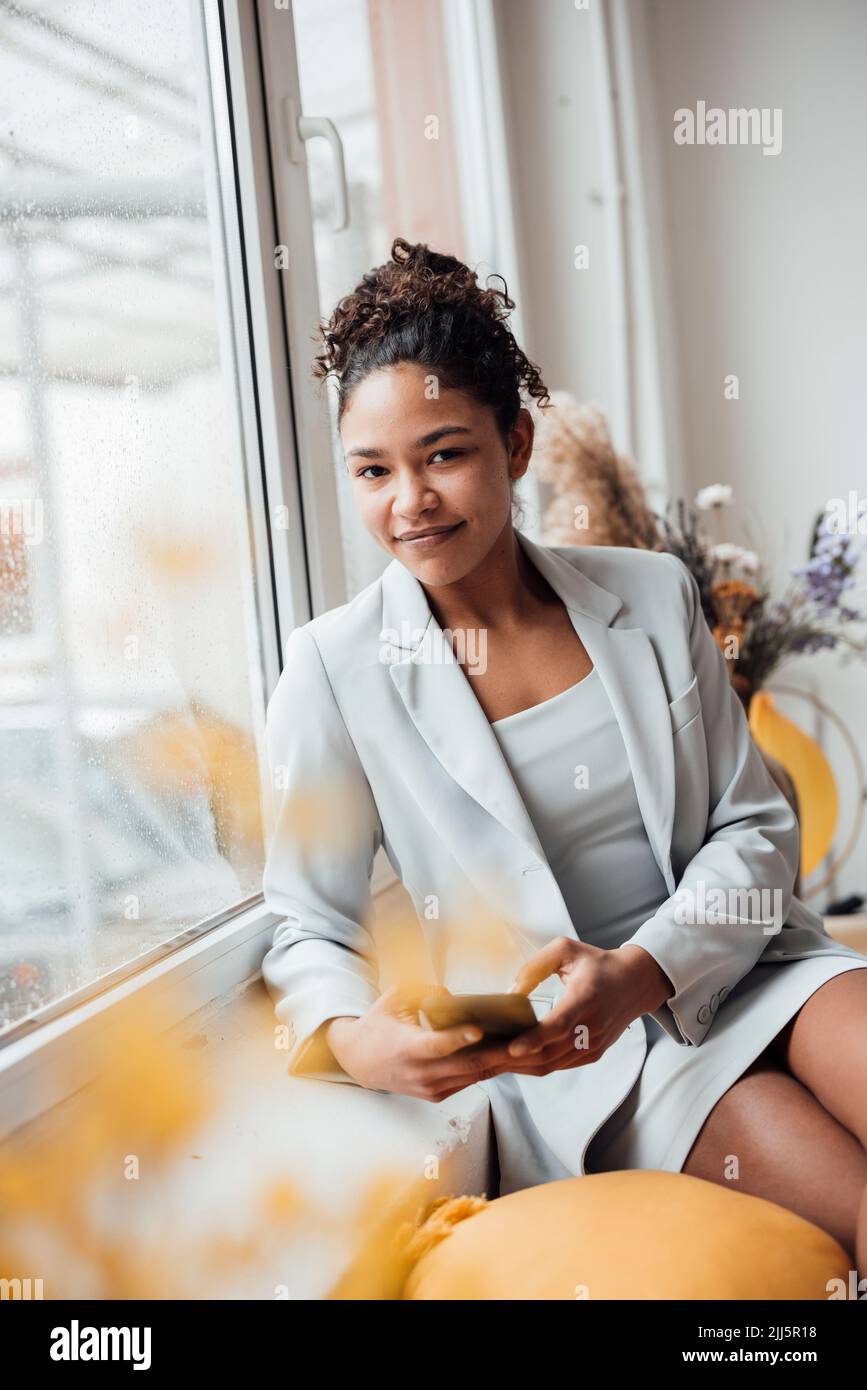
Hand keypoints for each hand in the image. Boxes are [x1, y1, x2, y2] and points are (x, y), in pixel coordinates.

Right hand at [324, 983, 518, 1101]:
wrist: (359, 1061)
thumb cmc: (379, 1025)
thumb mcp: (394, 998)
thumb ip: (424, 990)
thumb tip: (454, 995)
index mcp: (408, 1048)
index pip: (438, 1045)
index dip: (459, 1037)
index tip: (480, 1028)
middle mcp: (421, 1073)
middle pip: (468, 1065)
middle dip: (500, 1053)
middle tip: (526, 1039)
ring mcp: (431, 1088)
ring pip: (474, 1076)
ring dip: (501, 1063)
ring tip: (528, 1046)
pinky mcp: (438, 1095)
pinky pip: (470, 1081)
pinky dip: (490, 1068)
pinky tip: (509, 1055)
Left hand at [440, 938, 672, 1082]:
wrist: (635, 983)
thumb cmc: (598, 963)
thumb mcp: (566, 950)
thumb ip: (535, 966)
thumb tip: (510, 991)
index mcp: (585, 999)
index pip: (559, 1026)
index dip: (534, 1039)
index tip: (511, 1047)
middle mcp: (591, 1027)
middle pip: (548, 1052)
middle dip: (511, 1058)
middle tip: (479, 1058)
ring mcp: (593, 1045)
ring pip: (550, 1064)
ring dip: (518, 1066)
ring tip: (487, 1062)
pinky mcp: (592, 1055)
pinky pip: (558, 1066)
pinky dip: (533, 1066)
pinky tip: (510, 1062)